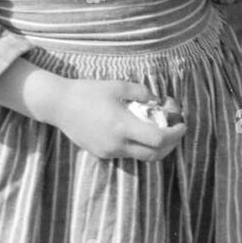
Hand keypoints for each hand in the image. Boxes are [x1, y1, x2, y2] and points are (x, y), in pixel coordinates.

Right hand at [46, 77, 184, 162]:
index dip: (175, 134)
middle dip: (171, 145)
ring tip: (160, 131)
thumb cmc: (89, 91)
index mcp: (123, 126)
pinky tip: (139, 132)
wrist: (59, 105)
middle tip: (176, 131)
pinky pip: (127, 154)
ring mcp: (109, 152)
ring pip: (141, 157)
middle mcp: (117, 144)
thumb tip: (158, 102)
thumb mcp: (119, 86)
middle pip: (154, 155)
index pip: (159, 139)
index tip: (182, 124)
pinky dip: (139, 147)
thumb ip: (143, 93)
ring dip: (155, 147)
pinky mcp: (101, 154)